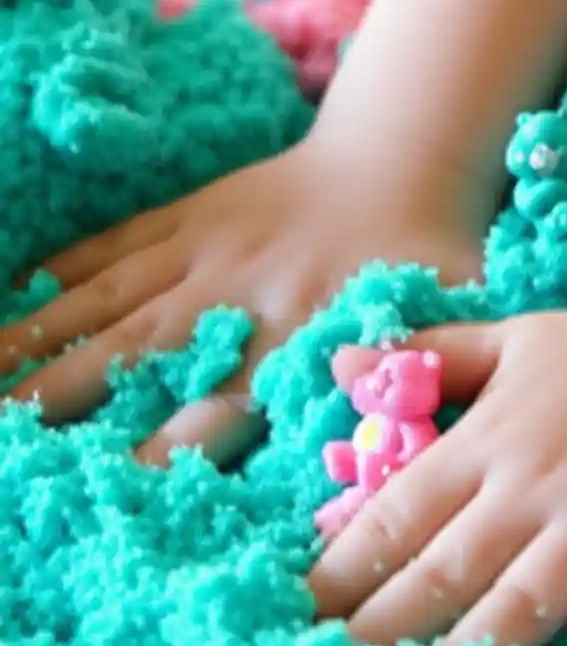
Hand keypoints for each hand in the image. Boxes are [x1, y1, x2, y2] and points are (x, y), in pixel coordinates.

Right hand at [0, 140, 482, 465]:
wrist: (407, 154)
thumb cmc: (431, 252)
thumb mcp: (444, 321)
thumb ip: (413, 384)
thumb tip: (400, 456)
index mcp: (299, 336)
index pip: (215, 411)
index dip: (160, 453)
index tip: (106, 490)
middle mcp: (239, 298)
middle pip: (137, 357)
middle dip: (64, 396)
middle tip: (9, 439)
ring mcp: (208, 250)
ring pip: (111, 301)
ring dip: (43, 338)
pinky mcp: (196, 212)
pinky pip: (121, 241)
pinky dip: (71, 266)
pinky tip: (22, 291)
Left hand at [307, 304, 566, 645]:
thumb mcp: (521, 339)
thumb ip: (432, 355)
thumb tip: (338, 368)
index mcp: (492, 438)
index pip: (393, 518)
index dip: (337, 573)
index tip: (294, 612)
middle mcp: (533, 486)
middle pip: (435, 577)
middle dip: (373, 632)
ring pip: (511, 614)